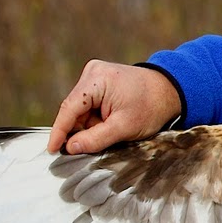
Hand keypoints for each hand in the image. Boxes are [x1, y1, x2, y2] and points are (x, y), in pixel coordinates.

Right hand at [48, 60, 181, 153]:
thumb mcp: (124, 128)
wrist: (170, 91)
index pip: (69, 108)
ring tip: (113, 129)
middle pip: (74, 110)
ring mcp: (94, 75)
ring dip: (91, 126)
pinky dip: (96, 120)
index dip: (59, 131)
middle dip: (82, 130)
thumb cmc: (151, 106)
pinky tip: (111, 123)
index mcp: (97, 79)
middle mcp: (92, 73)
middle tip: (97, 144)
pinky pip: (89, 106)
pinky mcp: (99, 82)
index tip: (52, 150)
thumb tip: (70, 148)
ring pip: (81, 110)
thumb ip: (95, 139)